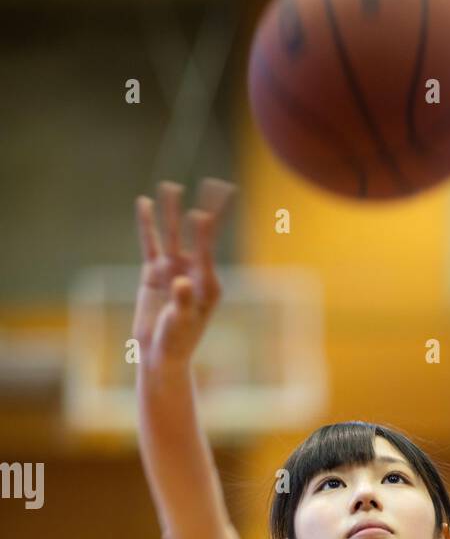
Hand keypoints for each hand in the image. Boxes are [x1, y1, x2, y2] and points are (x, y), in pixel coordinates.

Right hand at [133, 178, 236, 366]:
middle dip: (205, 210)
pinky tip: (144, 204)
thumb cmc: (178, 341)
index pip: (208, 249)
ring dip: (171, 211)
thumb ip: (183, 300)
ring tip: (170, 185)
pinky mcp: (154, 273)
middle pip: (197, 234)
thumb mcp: (182, 321)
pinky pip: (150, 244)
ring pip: (172, 234)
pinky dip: (146, 225)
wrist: (160, 354)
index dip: (206, 230)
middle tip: (215, 184)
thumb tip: (181, 281)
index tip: (203, 213)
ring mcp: (174, 270)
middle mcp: (194, 271)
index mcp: (209, 284)